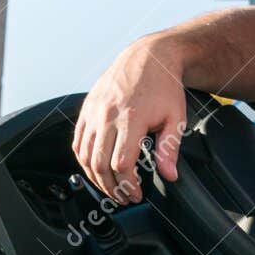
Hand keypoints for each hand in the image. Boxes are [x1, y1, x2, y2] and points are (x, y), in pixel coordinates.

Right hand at [73, 33, 186, 203]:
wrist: (149, 56)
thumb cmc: (164, 87)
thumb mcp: (176, 118)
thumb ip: (170, 149)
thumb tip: (169, 176)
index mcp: (131, 118)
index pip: (122, 164)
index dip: (128, 185)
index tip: (137, 193)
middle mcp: (108, 115)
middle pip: (100, 164)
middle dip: (112, 188)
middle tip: (124, 198)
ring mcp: (94, 112)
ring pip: (85, 156)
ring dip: (97, 178)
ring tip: (111, 188)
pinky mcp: (86, 109)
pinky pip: (78, 142)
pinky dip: (84, 160)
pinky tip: (97, 170)